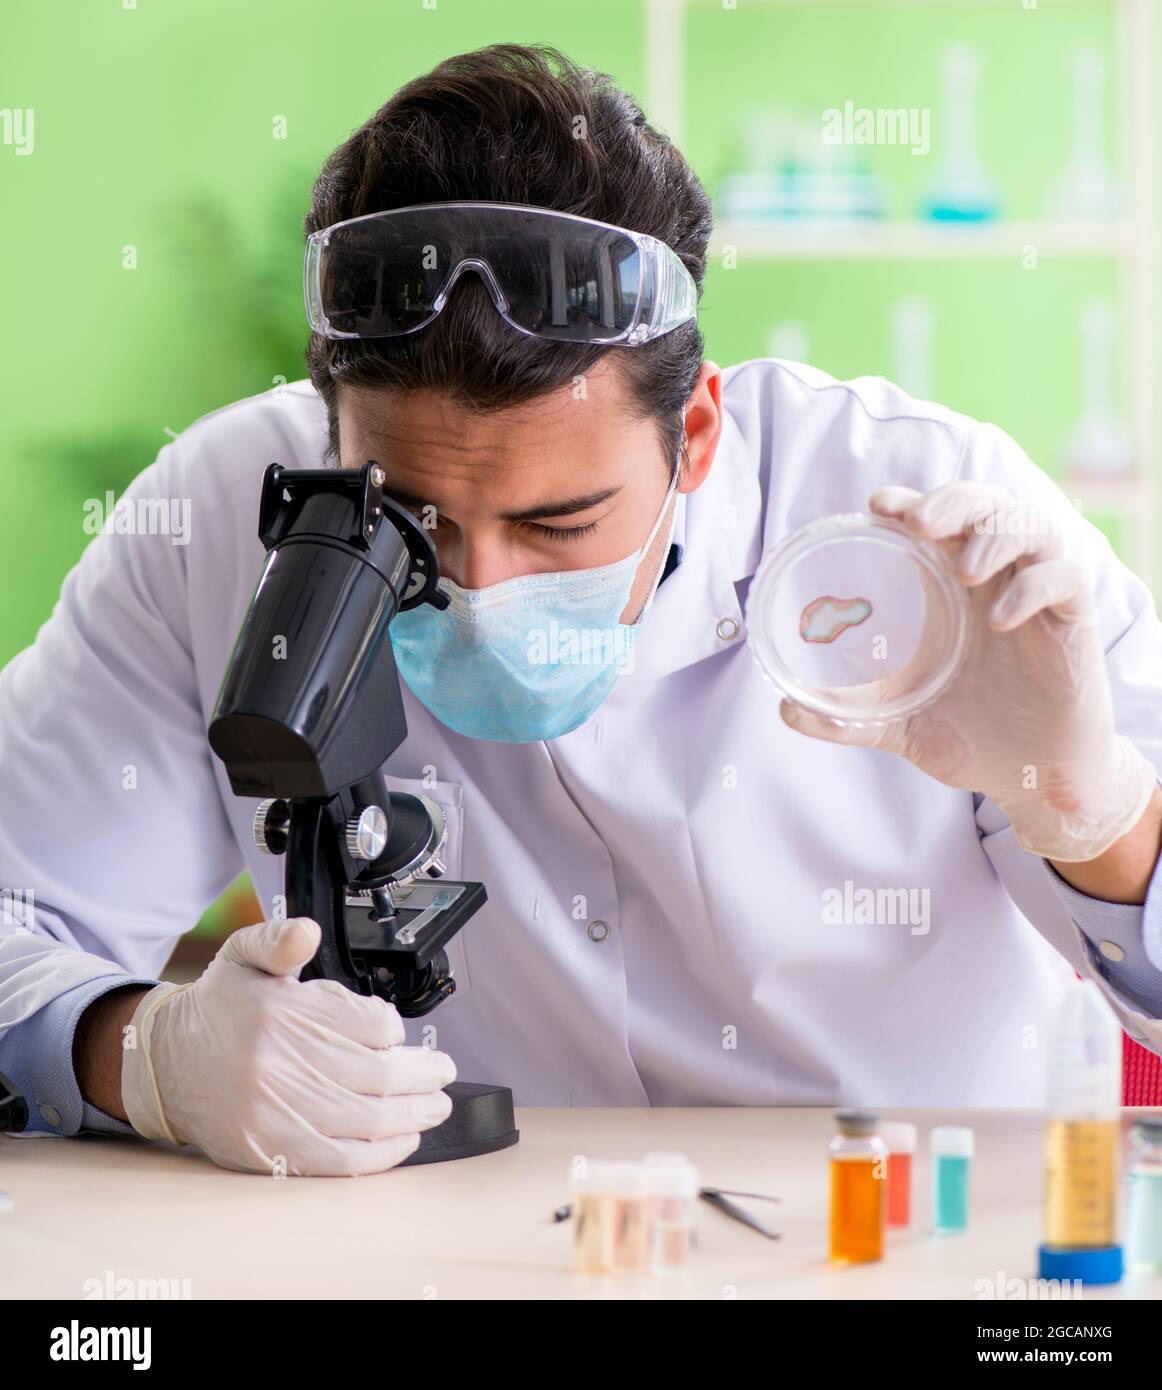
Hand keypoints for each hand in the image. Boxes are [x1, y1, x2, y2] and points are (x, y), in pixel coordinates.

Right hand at [120, 917, 455, 1174]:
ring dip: (415, 1116)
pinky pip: (342, 1161)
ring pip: (369, 1121)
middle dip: (424, 1077)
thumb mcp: (244, 956)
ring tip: (435, 1106)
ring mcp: (276, 1114)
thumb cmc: (219, 1010)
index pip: (372, 1027)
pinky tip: (403, 1141)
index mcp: (281, 1014)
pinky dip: (382, 1154)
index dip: (395, 1029)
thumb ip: (281, 939)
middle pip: (380, 1077)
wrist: (164, 1064)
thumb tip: (307, 932)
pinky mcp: (273, 1152)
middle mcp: (280, 1066)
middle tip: (444, 1073)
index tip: (399, 1032)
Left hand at [780, 481, 1157, 861]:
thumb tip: (784, 711)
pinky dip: (1034, 586)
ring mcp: (1036, 598)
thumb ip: (848, 717)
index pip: (936, 522)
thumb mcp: (901, 726)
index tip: (878, 506)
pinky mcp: (1073, 624)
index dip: (910, 503)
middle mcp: (995, 582)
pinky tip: (999, 619)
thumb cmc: (972, 737)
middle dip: (953, 501)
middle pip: (984, 505)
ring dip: (996, 535)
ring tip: (965, 570)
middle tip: (921, 522)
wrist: (1031, 779)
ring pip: (1031, 526)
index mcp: (951, 592)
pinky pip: (1066, 579)